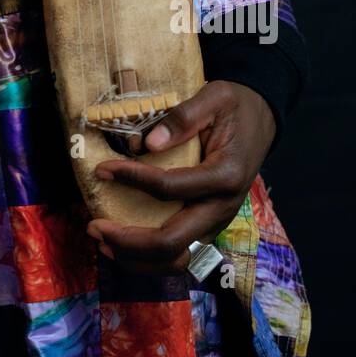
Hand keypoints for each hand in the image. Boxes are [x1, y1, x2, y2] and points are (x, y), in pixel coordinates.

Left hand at [86, 80, 275, 274]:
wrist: (262, 120)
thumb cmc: (236, 107)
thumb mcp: (215, 98)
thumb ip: (183, 117)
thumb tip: (147, 144)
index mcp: (225, 176)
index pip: (169, 188)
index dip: (131, 180)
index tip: (102, 169)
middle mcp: (222, 208)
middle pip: (172, 242)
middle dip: (128, 240)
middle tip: (93, 226)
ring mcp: (217, 221)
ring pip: (177, 259)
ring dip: (137, 258)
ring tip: (104, 243)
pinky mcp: (210, 225)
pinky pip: (181, 252)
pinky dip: (151, 257)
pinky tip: (125, 246)